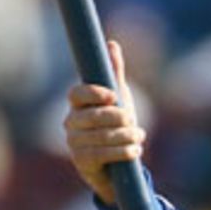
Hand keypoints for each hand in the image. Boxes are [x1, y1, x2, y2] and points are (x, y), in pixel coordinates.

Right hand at [64, 38, 145, 202]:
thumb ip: (114, 74)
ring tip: (139, 137)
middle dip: (118, 118)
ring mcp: (74, 143)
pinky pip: (101, 154)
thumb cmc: (115, 126)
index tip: (113, 96)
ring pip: (100, 136)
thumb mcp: (118, 98)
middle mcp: (70, 123)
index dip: (93, 93)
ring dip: (125, 136)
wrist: (116, 165)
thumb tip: (112, 44)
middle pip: (93, 116)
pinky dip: (122, 152)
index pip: (77, 94)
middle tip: (134, 121)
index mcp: (77, 104)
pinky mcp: (81, 162)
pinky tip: (135, 151)